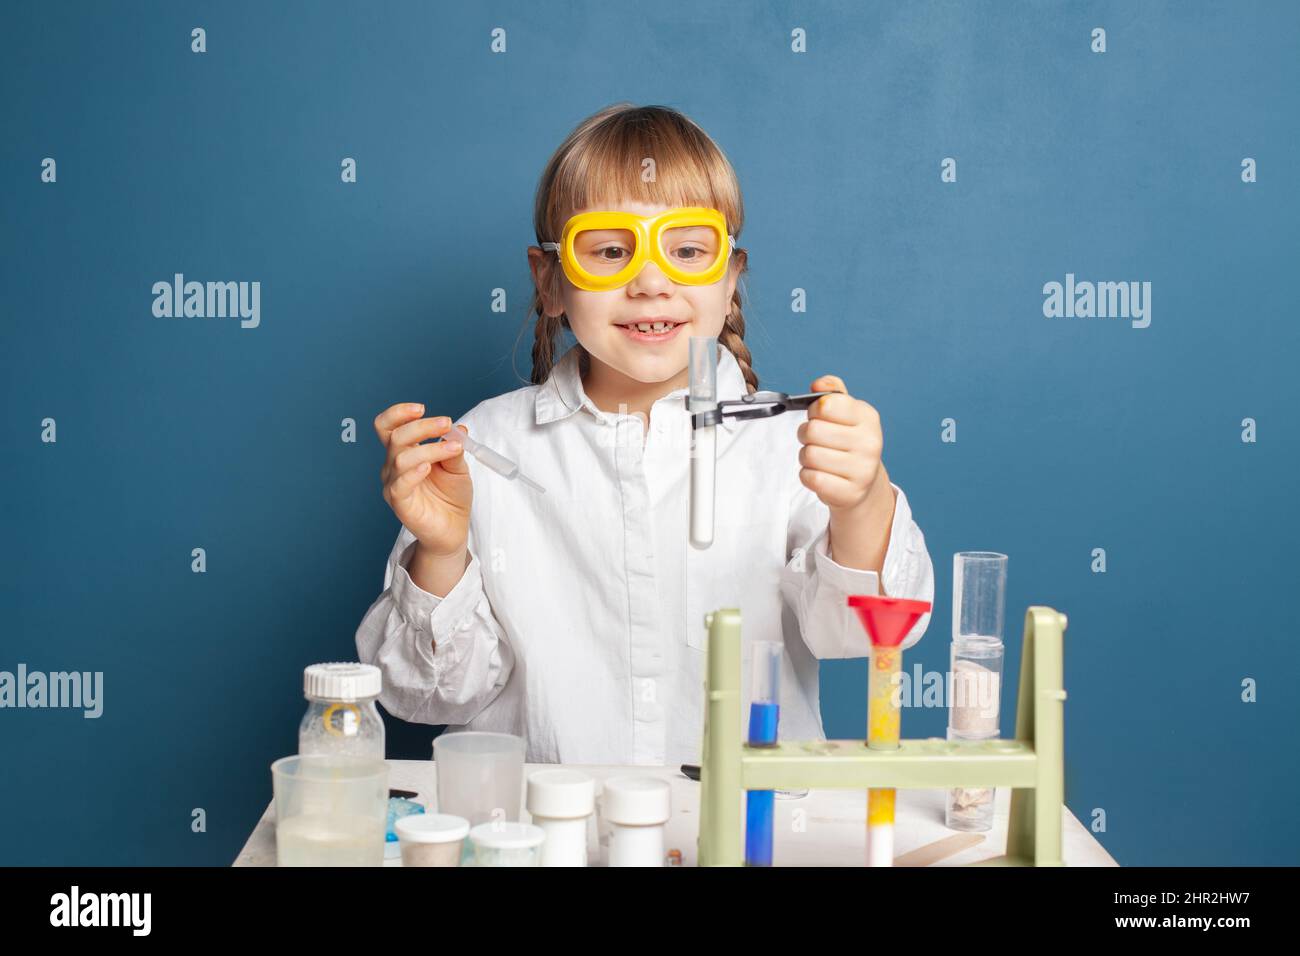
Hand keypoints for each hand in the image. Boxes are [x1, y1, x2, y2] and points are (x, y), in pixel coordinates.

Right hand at [374, 403, 473, 556]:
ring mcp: (394, 484)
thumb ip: (454, 447)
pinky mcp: (399, 503)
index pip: (388, 426)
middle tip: (447, 424)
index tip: (421, 408)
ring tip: (453, 448)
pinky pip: (400, 485)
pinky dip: (413, 472)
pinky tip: (428, 467)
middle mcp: (393, 466)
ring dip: (429, 448)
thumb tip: (458, 428)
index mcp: (404, 451)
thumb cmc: (451, 495)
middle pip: (395, 437)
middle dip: (422, 426)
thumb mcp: (458, 466)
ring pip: (401, 458)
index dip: (398, 413)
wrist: (454, 528)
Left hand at [795, 374, 883, 512]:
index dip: (814, 410)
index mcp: (868, 417)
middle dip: (806, 434)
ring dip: (806, 457)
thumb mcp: (846, 412)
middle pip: (812, 431)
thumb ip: (831, 392)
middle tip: (815, 440)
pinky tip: (821, 474)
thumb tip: (818, 385)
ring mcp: (862, 469)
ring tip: (819, 458)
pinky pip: (810, 478)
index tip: (820, 416)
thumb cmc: (848, 442)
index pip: (826, 404)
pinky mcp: (850, 492)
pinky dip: (808, 476)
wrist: (863, 481)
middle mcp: (870, 442)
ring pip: (809, 455)